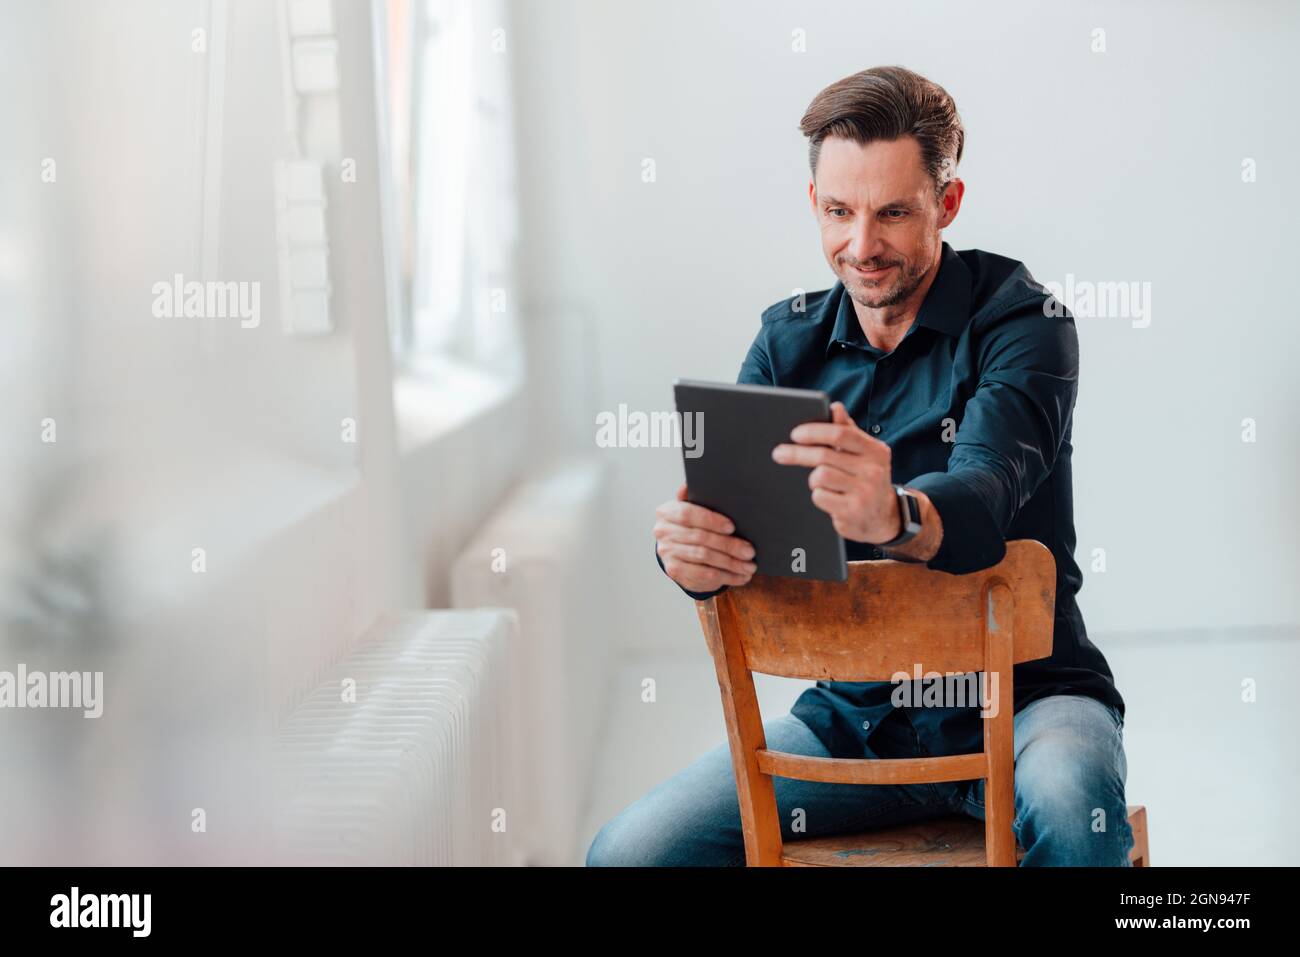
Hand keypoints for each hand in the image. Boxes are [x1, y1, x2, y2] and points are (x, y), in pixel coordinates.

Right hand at [654, 483, 756, 591]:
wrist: (677, 549)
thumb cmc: (691, 524)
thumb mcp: (692, 507)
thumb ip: (694, 497)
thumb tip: (689, 484)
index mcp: (667, 512)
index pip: (688, 514)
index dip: (711, 520)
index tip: (732, 527)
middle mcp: (662, 532)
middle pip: (700, 538)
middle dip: (728, 546)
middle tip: (749, 551)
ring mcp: (667, 553)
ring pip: (704, 558)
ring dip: (730, 563)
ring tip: (749, 566)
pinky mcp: (674, 571)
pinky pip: (704, 575)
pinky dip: (726, 576)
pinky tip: (740, 576)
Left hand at [771, 401, 901, 542]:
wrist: (883, 517)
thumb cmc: (865, 479)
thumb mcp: (864, 454)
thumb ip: (848, 431)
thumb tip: (836, 407)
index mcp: (876, 451)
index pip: (841, 434)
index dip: (814, 432)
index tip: (795, 434)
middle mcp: (874, 470)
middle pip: (824, 455)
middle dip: (797, 453)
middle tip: (779, 453)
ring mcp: (865, 492)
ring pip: (820, 476)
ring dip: (813, 479)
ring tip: (818, 482)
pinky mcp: (853, 512)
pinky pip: (820, 497)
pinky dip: (818, 496)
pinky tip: (827, 498)